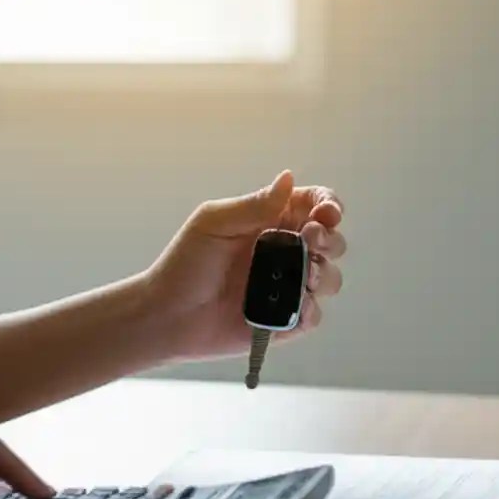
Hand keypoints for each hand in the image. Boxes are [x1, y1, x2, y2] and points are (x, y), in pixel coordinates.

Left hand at [147, 170, 345, 360]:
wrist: (167, 315)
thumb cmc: (184, 263)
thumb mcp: (215, 224)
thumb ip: (254, 205)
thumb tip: (288, 178)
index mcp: (270, 222)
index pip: (313, 205)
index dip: (328, 205)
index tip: (326, 213)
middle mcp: (284, 252)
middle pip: (331, 240)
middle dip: (331, 239)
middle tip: (312, 240)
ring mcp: (287, 287)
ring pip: (329, 278)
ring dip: (324, 275)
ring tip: (303, 277)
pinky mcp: (284, 321)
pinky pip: (313, 315)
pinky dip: (309, 310)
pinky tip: (292, 307)